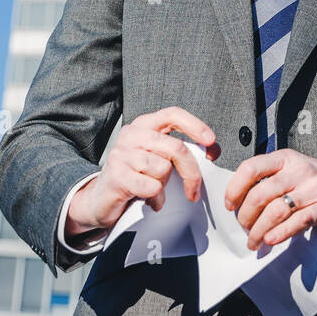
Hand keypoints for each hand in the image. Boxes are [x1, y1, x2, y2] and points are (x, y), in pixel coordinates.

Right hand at [65, 107, 219, 239]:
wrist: (101, 199)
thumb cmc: (136, 177)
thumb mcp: (159, 158)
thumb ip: (182, 151)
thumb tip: (215, 150)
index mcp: (145, 125)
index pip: (173, 114)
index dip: (195, 125)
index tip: (211, 142)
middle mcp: (132, 134)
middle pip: (175, 148)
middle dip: (191, 172)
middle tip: (194, 191)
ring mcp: (122, 153)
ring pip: (163, 169)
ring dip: (164, 187)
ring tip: (153, 190)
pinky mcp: (117, 175)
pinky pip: (152, 187)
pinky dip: (156, 199)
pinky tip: (148, 201)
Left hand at [223, 148, 316, 250]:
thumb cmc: (316, 181)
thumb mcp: (293, 169)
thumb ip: (269, 178)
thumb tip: (238, 200)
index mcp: (286, 158)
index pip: (251, 168)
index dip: (235, 188)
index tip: (230, 205)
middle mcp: (299, 170)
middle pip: (260, 194)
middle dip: (246, 216)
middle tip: (245, 229)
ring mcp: (314, 188)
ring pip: (276, 210)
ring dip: (259, 230)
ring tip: (254, 242)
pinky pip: (299, 221)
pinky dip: (281, 233)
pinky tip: (271, 241)